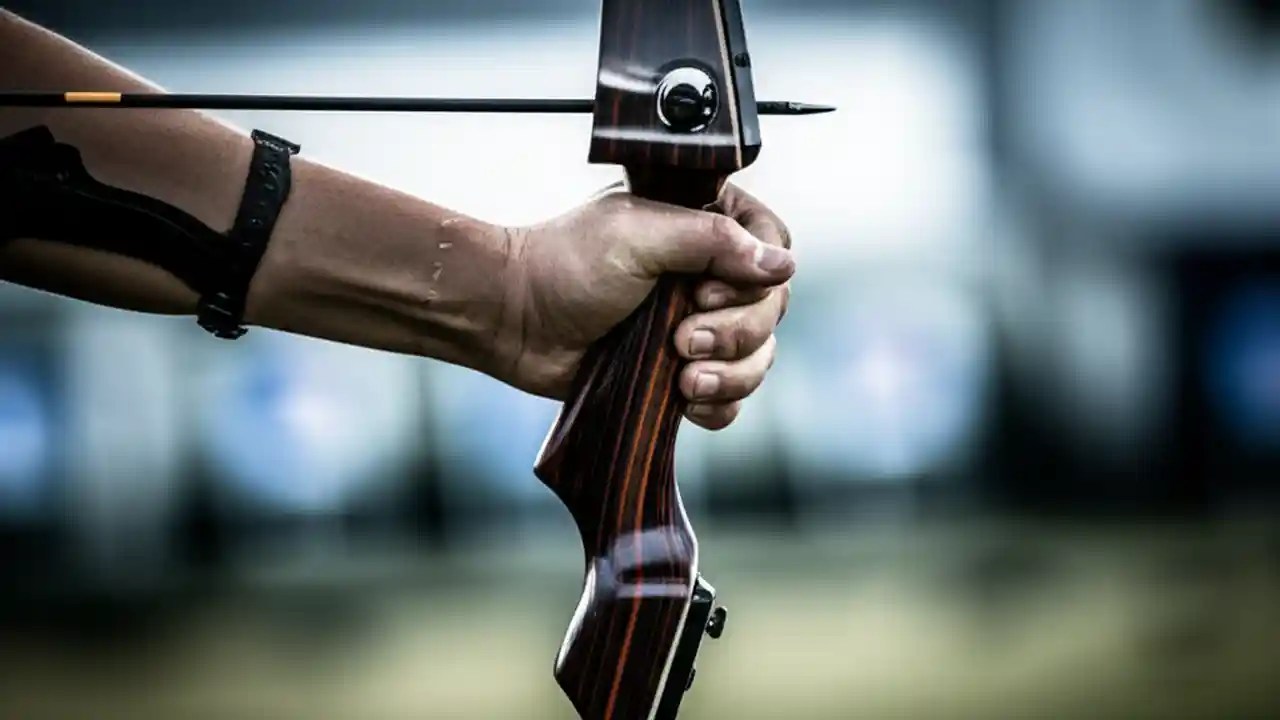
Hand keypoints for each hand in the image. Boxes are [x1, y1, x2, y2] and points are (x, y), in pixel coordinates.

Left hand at [496, 183, 793, 429]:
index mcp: (704, 223)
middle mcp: (709, 272)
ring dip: (731, 373)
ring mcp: (698, 323)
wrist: (516, 322)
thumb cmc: (565, 266)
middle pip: (771, 307)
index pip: (773, 243)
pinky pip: (733, 395)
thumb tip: (782, 264)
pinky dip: (721, 403)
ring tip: (683, 377)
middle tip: (682, 338)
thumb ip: (712, 241)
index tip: (703, 291)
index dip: (755, 276)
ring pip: (759, 355)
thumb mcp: (638, 235)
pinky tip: (688, 400)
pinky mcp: (684, 370)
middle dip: (735, 332)